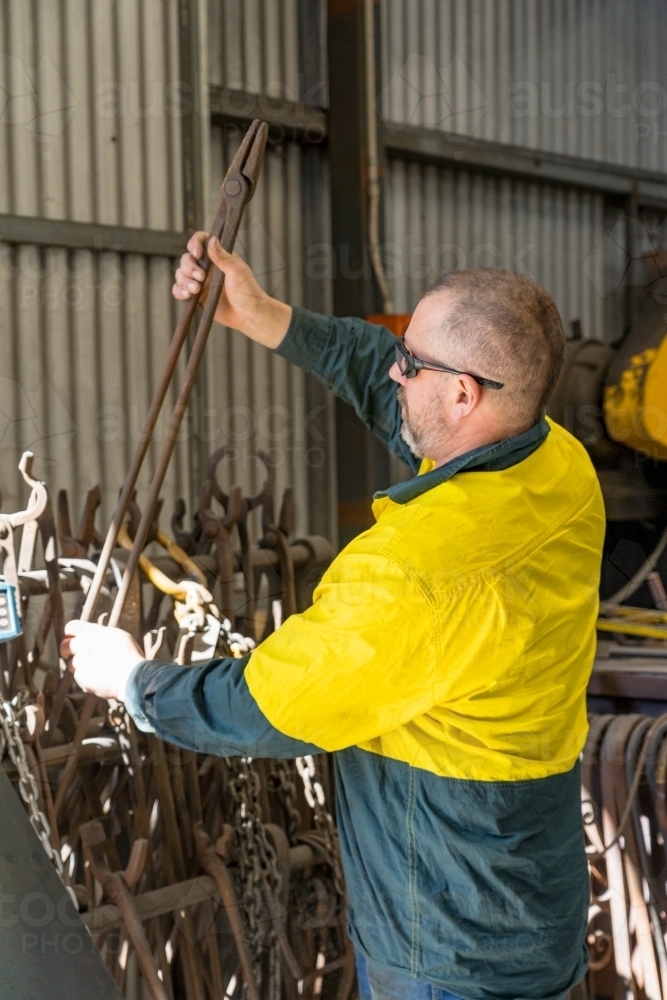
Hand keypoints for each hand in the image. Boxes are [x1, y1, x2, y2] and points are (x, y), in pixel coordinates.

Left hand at [60, 621, 144, 701]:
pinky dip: (86, 679)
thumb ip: (102, 634)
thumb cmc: (130, 655)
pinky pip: (79, 677)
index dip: (70, 633)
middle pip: (64, 646)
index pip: (71, 627)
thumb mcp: (119, 635)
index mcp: (94, 632)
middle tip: (76, 655)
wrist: (133, 677)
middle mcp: (84, 645)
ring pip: (71, 664)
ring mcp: (82, 663)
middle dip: (67, 650)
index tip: (72, 638)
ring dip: (79, 666)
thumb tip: (94, 634)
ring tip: (95, 669)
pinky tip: (99, 678)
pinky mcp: (82, 678)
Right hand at [172, 232, 291, 348]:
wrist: (247, 315)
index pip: (201, 241)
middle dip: (189, 267)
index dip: (194, 243)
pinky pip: (179, 290)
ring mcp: (200, 282)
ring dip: (184, 280)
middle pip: (187, 258)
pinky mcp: (196, 296)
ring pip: (181, 274)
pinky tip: (186, 295)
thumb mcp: (237, 271)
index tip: (198, 254)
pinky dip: (179, 291)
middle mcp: (207, 267)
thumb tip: (212, 239)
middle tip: (201, 278)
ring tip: (196, 290)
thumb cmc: (247, 291)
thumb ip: (223, 256)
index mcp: (218, 256)